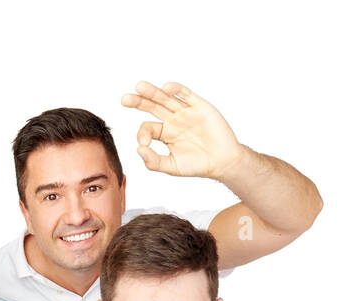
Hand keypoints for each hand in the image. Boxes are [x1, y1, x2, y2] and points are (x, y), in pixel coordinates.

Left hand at [121, 81, 243, 180]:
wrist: (222, 162)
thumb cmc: (197, 165)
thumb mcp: (171, 166)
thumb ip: (153, 161)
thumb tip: (138, 149)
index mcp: (165, 133)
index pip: (148, 127)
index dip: (142, 134)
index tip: (144, 145)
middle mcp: (173, 120)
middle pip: (152, 106)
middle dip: (138, 101)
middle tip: (124, 99)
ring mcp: (186, 112)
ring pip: (166, 98)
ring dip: (153, 92)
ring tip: (139, 86)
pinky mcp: (200, 107)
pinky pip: (187, 95)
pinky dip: (177, 89)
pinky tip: (166, 87)